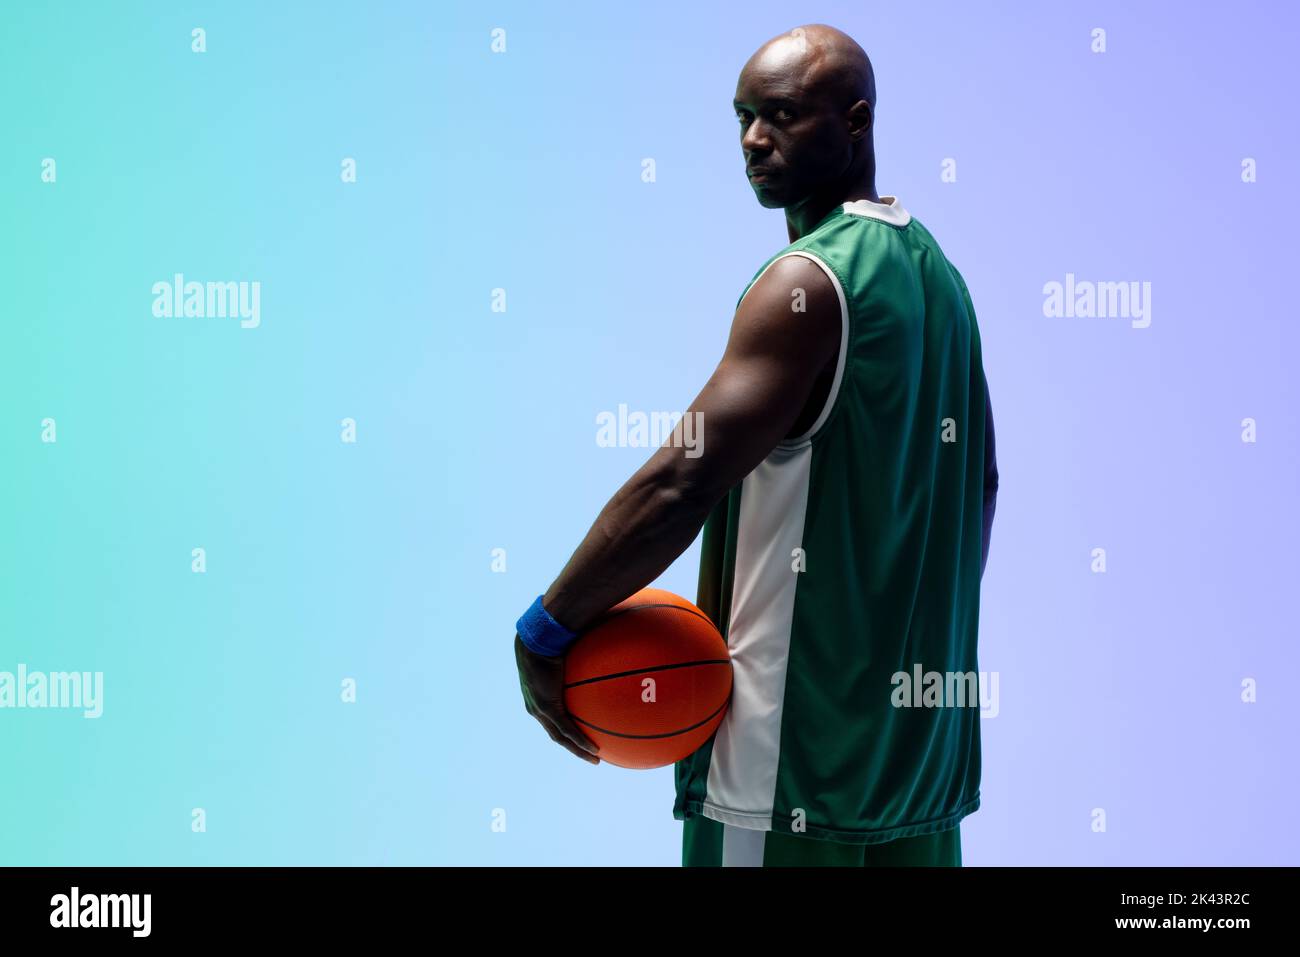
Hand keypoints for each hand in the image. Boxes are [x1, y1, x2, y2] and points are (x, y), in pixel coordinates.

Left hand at [515, 634, 600, 764]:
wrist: (538, 637)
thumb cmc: (552, 637)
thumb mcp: (566, 651)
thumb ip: (581, 656)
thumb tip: (600, 651)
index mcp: (537, 696)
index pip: (551, 718)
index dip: (564, 729)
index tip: (578, 734)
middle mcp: (535, 706)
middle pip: (555, 733)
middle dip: (572, 746)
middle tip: (589, 753)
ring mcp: (539, 709)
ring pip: (560, 738)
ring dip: (577, 750)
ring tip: (594, 759)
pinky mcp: (547, 708)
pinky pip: (566, 730)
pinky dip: (580, 742)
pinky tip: (594, 749)